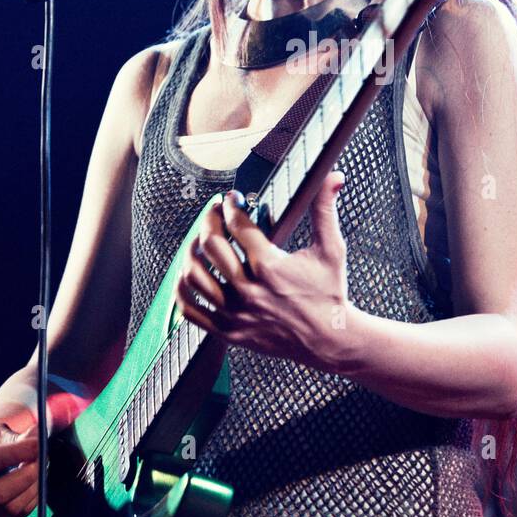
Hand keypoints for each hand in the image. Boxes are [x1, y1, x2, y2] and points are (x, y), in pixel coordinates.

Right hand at [0, 421, 39, 516]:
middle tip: (43, 458)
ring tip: (40, 466)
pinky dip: (32, 498)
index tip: (37, 444)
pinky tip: (35, 482)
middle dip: (26, 476)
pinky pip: (16, 516)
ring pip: (9, 508)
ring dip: (33, 487)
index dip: (15, 453)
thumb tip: (35, 439)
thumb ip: (11, 436)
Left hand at [175, 171, 357, 371]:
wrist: (330, 339)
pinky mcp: (229, 332)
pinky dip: (183, 291)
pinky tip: (189, 274)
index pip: (238, 226)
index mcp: (271, 267)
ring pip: (195, 276)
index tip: (232, 199)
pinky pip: (190, 311)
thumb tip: (333, 176)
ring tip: (200, 241)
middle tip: (215, 213)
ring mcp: (236, 313)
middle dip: (209, 221)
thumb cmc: (330, 292)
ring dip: (192, 252)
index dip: (232, 205)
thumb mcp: (331, 248)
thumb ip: (325, 209)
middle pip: (211, 246)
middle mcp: (249, 290)